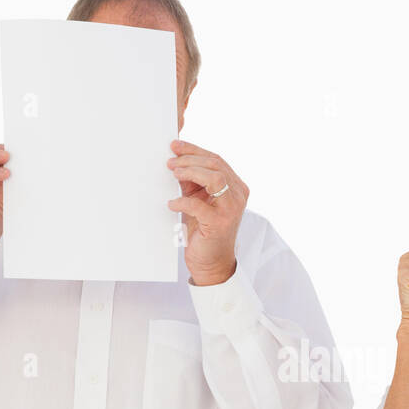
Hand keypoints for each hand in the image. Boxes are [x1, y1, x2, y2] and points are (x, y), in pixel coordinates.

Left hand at [166, 140, 248, 285]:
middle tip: (170, 162)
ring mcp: (231, 209)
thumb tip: (175, 160)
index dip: (194, 150)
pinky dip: (182, 202)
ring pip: (214, 178)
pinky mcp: (220, 224)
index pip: (216, 160)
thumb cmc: (204, 230)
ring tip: (173, 174)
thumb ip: (192, 181)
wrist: (212, 262)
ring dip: (190, 173)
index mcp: (235, 186)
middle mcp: (238, 195)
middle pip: (215, 165)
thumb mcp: (198, 199)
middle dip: (189, 160)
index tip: (175, 146)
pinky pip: (199, 206)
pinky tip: (172, 204)